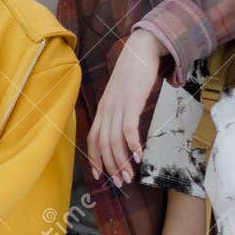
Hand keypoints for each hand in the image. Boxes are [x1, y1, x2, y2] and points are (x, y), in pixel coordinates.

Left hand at [89, 28, 166, 187]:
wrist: (141, 52)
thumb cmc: (133, 76)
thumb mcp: (121, 96)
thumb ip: (119, 112)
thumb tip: (123, 131)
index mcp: (102, 110)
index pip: (93, 139)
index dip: (95, 159)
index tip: (100, 176)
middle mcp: (106, 110)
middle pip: (103, 144)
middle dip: (111, 166)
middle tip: (121, 182)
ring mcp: (117, 106)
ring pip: (114, 141)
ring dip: (122, 161)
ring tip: (130, 176)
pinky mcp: (131, 102)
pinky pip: (129, 129)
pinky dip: (133, 145)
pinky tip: (139, 157)